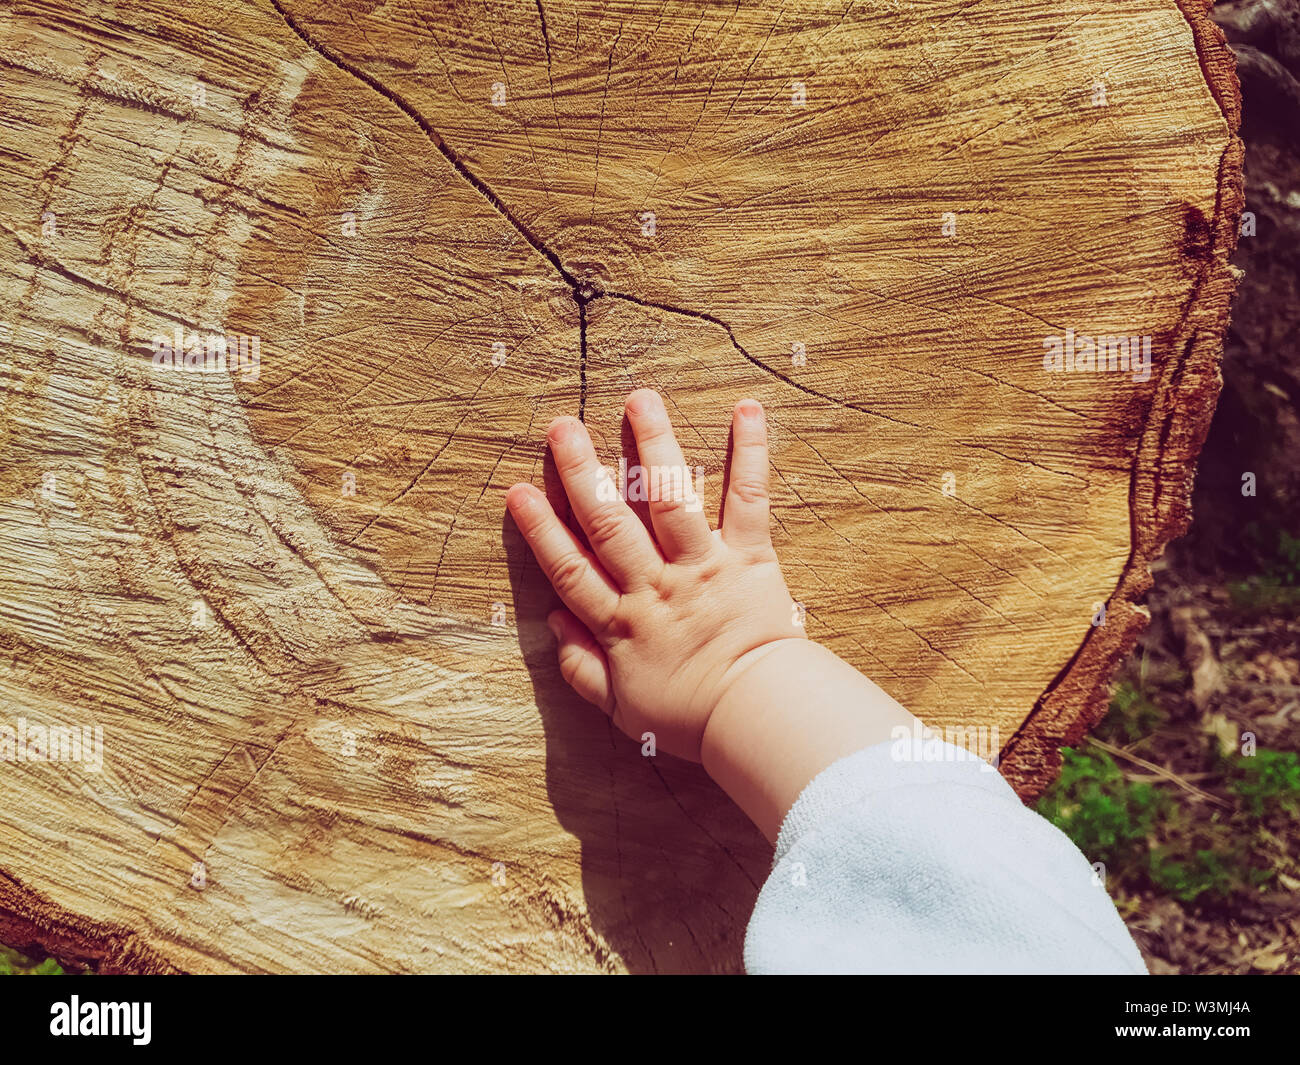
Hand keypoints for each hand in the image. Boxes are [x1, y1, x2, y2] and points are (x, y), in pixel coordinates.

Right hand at [506, 389, 802, 760]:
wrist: (758, 719)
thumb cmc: (692, 719)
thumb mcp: (622, 709)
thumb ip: (582, 668)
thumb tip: (553, 623)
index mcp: (621, 622)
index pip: (570, 569)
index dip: (541, 530)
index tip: (518, 491)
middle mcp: (655, 585)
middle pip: (609, 522)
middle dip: (581, 472)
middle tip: (561, 426)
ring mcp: (702, 566)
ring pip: (668, 498)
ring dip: (653, 445)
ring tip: (639, 398)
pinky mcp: (749, 557)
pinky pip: (748, 499)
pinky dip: (750, 454)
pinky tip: (745, 410)